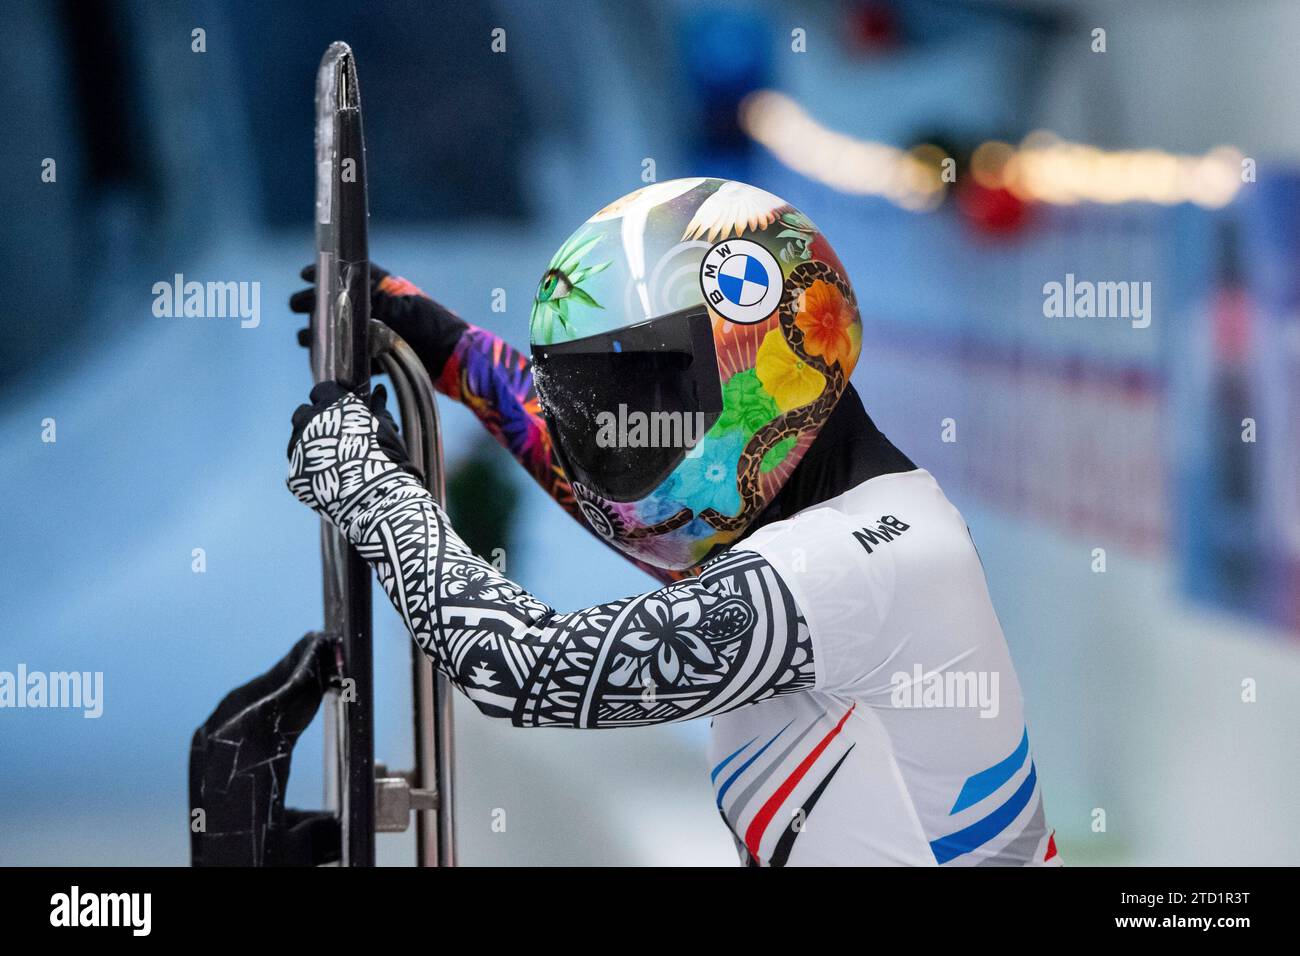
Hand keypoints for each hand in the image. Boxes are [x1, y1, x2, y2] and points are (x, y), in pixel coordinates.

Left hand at [288, 381, 419, 479]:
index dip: (332, 400)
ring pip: (297, 440)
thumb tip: (379, 391)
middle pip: (303, 413)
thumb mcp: (386, 428)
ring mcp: (298, 448)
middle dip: (315, 420)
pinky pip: (298, 466)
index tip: (341, 411)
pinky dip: (310, 470)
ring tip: (333, 461)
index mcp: (334, 404)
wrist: (376, 498)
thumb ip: (378, 408)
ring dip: (310, 444)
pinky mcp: (293, 474)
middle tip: (336, 437)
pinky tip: (329, 479)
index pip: (322, 391)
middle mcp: (311, 422)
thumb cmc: (386, 459)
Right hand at [290, 263, 468, 378]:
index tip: (303, 275)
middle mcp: (383, 307)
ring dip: (324, 332)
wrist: (454, 359)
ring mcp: (384, 331)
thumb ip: (370, 303)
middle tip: (294, 306)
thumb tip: (340, 298)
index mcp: (387, 288)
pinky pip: (359, 356)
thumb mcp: (398, 308)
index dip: (326, 272)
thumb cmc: (431, 327)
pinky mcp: (387, 356)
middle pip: (343, 302)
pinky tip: (322, 360)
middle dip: (316, 304)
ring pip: (346, 330)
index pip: (352, 273)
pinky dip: (342, 357)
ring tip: (304, 338)